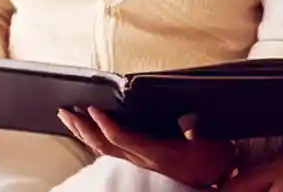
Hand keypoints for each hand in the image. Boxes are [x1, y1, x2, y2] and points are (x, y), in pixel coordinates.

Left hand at [58, 106, 235, 187]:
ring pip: (103, 149)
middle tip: (65, 111)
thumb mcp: (208, 142)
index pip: (121, 139)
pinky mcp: (141, 160)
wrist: (217, 174)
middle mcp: (143, 158)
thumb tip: (186, 123)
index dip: (105, 125)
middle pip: (103, 145)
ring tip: (68, 118)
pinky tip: (87, 130)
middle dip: (82, 127)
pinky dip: (95, 137)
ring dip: (83, 133)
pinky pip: (110, 150)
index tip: (93, 108)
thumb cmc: (212, 156)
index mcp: (156, 152)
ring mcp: (139, 161)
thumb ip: (195, 130)